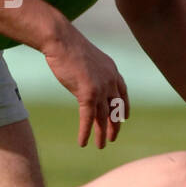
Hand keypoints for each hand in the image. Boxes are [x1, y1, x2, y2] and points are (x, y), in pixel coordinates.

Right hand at [43, 24, 129, 147]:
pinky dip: (86, 132)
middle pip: (115, 108)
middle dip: (114, 125)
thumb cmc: (69, 46)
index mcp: (112, 71)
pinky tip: (83, 143)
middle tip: (113, 138)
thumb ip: (92, 71)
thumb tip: (87, 80)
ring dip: (101, 133)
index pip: (123, 93)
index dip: (124, 107)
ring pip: (103, 117)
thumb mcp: (87, 58)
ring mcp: (101, 88)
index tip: (123, 118)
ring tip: (100, 146)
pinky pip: (88, 118)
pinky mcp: (88, 93)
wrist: (61, 40)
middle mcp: (110, 80)